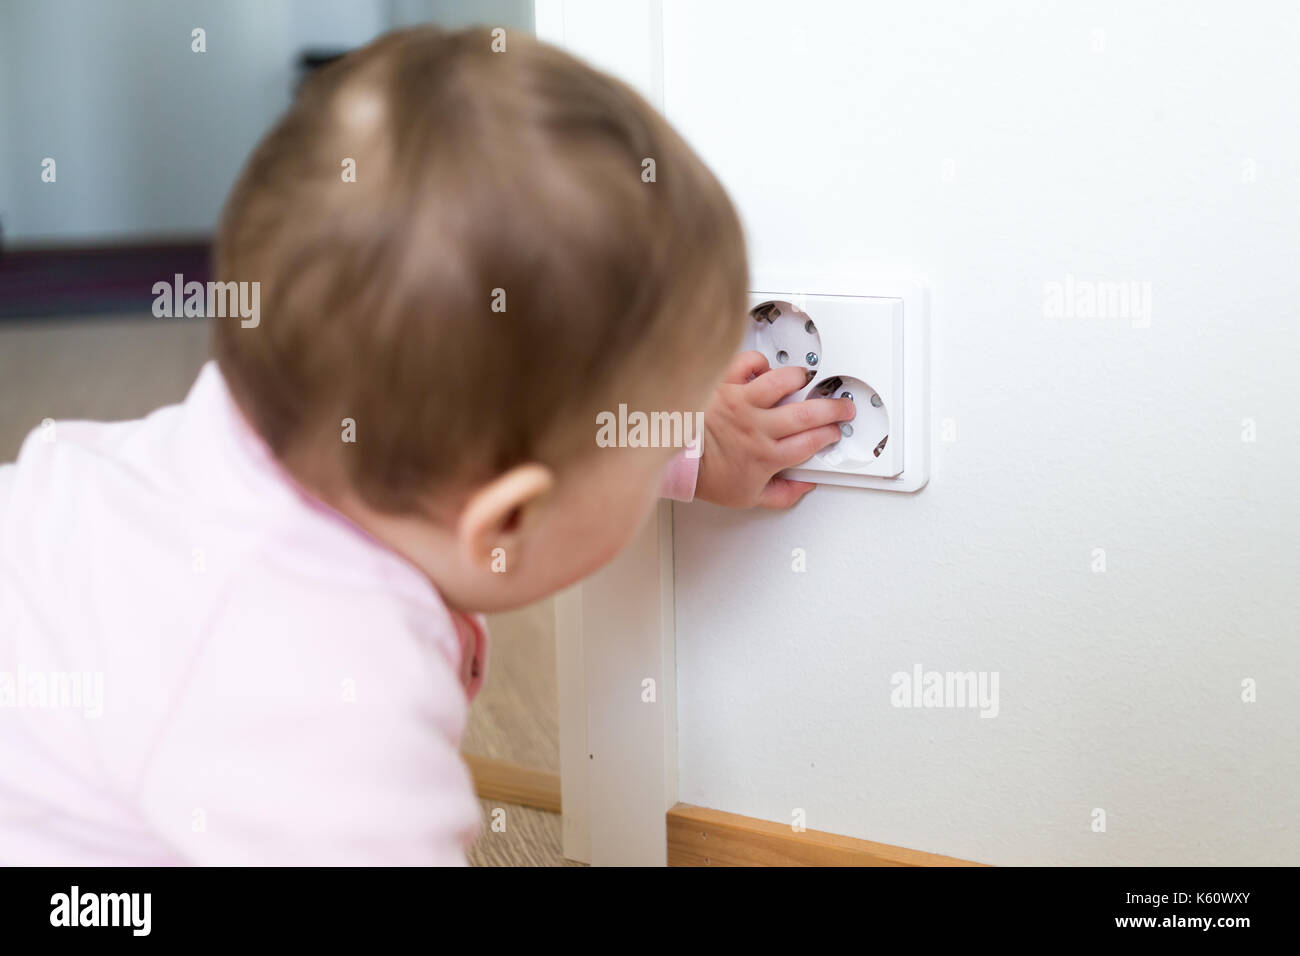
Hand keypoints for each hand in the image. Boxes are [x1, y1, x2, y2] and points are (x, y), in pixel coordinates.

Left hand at [694, 351, 854, 508]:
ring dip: (800, 379)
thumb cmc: (706, 475)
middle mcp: (757, 427)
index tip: (835, 432)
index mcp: (766, 456)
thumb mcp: (748, 497)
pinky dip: (759, 363)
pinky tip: (763, 370)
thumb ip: (782, 494)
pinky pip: (748, 363)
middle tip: (842, 406)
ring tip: (806, 381)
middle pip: (807, 414)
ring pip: (782, 382)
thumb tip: (804, 487)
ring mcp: (742, 403)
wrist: (673, 458)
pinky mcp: (724, 385)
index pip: (810, 443)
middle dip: (833, 408)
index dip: (829, 435)